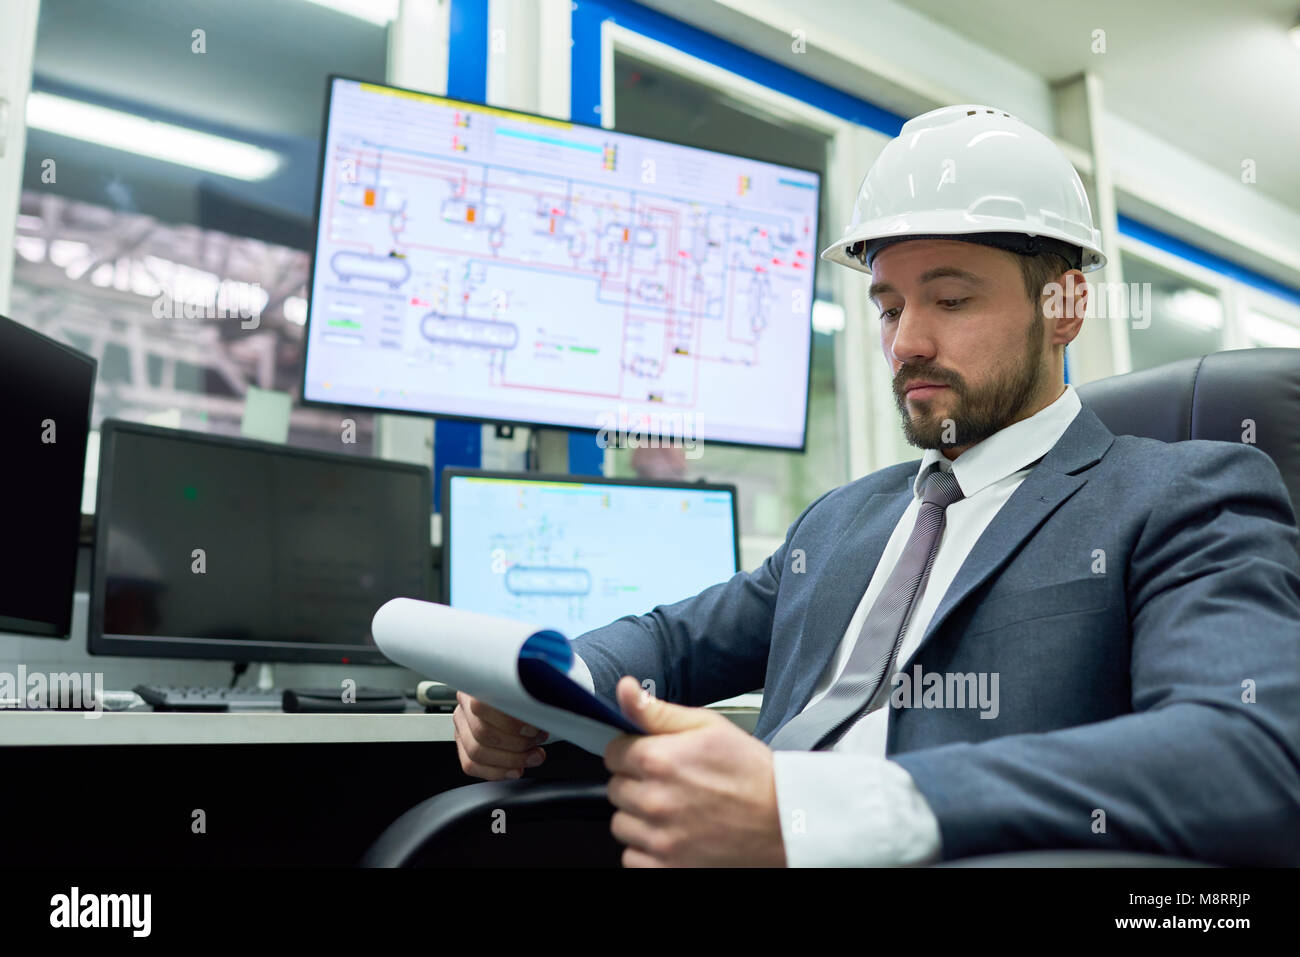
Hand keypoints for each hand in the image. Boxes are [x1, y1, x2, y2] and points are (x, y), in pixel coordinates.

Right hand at [453, 692, 548, 780]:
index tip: (533, 729)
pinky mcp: (463, 744)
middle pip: (482, 733)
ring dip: (511, 760)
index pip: (482, 706)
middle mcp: (465, 705)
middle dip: (517, 745)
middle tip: (537, 743)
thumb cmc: (526, 694)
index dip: (510, 723)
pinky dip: (497, 772)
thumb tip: (543, 717)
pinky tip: (516, 769)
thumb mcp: (530, 690)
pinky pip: (471, 765)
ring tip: (533, 756)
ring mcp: (462, 725)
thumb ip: (531, 701)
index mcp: (479, 684)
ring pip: (476, 753)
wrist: (519, 698)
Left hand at [604, 676, 786, 866]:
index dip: (632, 752)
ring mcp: (660, 840)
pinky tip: (673, 836)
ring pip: (621, 824)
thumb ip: (656, 711)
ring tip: (674, 810)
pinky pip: (632, 858)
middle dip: (636, 783)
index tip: (652, 757)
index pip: (612, 754)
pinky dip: (647, 849)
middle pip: (615, 789)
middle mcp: (654, 801)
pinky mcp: (667, 868)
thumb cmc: (751, 772)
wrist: (786, 820)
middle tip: (671, 783)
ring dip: (640, 818)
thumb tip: (624, 689)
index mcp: (658, 760)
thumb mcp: (707, 726)